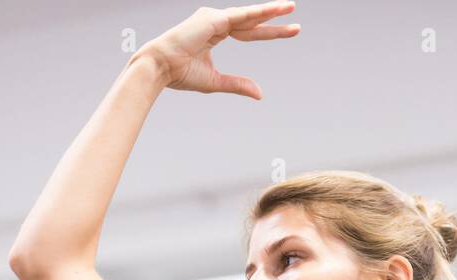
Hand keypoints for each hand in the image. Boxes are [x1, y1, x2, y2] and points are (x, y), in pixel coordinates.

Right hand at [134, 1, 299, 98]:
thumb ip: (238, 84)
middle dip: (274, 21)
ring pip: (248, 15)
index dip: (268, 33)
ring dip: (270, 11)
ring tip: (290, 8)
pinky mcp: (212, 18)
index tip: (289, 32)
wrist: (160, 69)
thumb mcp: (215, 81)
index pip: (248, 32)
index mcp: (215, 33)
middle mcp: (215, 22)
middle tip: (295, 19)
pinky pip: (240, 15)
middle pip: (251, 22)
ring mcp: (214, 18)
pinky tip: (274, 10)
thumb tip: (260, 94)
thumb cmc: (180, 74)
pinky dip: (257, 13)